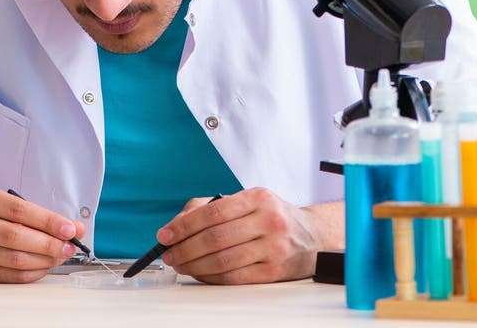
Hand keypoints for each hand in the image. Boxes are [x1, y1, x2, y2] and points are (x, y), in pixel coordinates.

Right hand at [0, 186, 85, 282]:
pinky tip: (44, 266)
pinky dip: (31, 273)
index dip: (48, 221)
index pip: (19, 210)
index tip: (69, 228)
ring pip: (13, 258)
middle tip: (69, 245)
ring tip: (60, 255)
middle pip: (16, 236)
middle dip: (49, 243)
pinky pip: (8, 275)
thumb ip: (38, 213)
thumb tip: (74, 228)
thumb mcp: (6, 201)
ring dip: (43, 259)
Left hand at [157, 189, 343, 284]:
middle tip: (169, 254)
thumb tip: (176, 225)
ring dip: (194, 265)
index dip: (184, 225)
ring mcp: (274, 247)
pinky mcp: (275, 272)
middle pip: (215, 238)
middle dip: (185, 248)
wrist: (312, 237)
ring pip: (223, 260)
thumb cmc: (271, 216)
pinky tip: (200, 274)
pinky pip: (235, 277)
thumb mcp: (246, 201)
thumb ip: (210, 207)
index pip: (212, 213)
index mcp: (257, 197)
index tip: (165, 234)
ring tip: (180, 264)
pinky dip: (212, 277)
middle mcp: (268, 220)